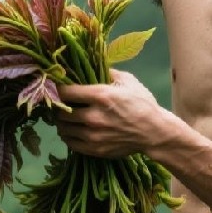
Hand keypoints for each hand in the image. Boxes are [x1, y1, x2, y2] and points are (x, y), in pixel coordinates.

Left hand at [54, 70, 180, 157]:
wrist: (154, 132)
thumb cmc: (142, 104)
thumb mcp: (128, 81)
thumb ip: (106, 71)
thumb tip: (89, 63)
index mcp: (101, 96)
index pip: (66, 92)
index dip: (58, 89)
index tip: (57, 87)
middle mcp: (94, 116)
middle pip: (61, 111)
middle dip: (58, 106)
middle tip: (60, 103)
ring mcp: (93, 135)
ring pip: (63, 128)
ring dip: (61, 121)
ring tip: (66, 116)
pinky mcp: (94, 149)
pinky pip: (70, 142)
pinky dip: (67, 135)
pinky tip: (72, 129)